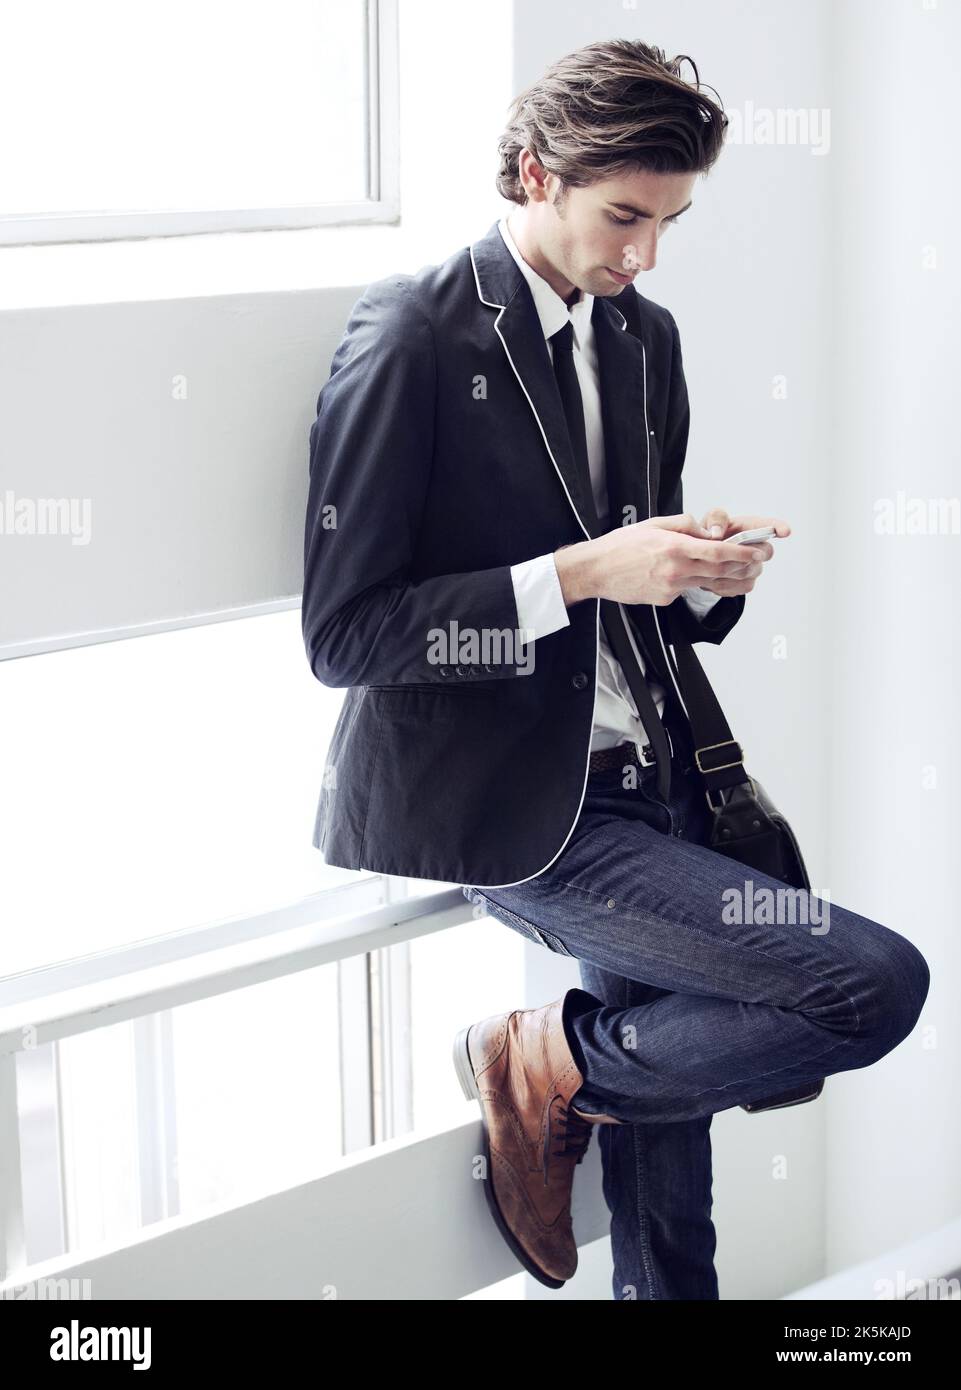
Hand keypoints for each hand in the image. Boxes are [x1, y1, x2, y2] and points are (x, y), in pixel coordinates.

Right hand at [554, 512, 778, 607]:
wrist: (596, 571)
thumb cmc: (620, 546)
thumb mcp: (653, 524)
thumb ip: (683, 525)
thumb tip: (706, 529)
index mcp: (674, 547)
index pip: (718, 552)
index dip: (742, 553)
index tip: (757, 552)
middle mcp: (675, 570)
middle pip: (719, 570)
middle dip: (741, 565)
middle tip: (757, 560)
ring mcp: (671, 588)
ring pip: (705, 581)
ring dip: (722, 574)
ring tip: (734, 567)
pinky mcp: (665, 599)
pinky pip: (686, 588)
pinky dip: (692, 579)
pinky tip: (681, 573)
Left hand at [689, 509, 791, 596]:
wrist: (701, 560)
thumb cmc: (709, 534)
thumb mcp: (709, 521)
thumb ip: (715, 520)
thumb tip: (716, 534)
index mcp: (750, 527)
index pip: (769, 526)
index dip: (778, 527)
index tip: (785, 532)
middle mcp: (758, 547)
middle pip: (765, 552)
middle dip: (747, 553)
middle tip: (725, 553)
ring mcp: (755, 566)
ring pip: (750, 571)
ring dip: (729, 569)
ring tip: (708, 566)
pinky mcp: (747, 583)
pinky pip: (741, 586)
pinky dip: (723, 583)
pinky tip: (711, 578)